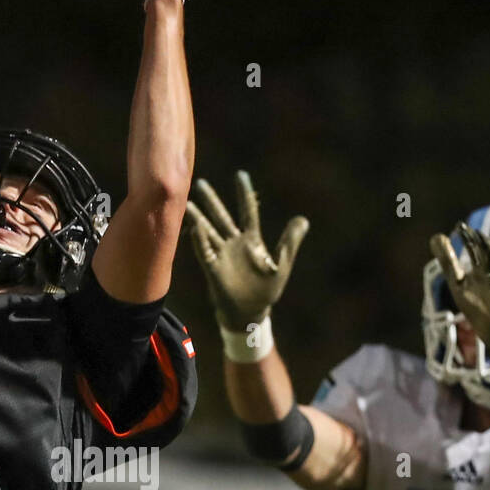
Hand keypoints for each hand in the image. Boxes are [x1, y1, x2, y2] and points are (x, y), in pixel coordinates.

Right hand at [186, 171, 308, 332]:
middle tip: (199, 182)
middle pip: (221, 217)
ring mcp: (222, 255)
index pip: (247, 211)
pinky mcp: (213, 269)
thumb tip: (303, 219)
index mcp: (252, 240)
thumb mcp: (282, 264)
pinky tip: (194, 229)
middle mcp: (234, 244)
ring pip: (207, 231)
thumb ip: (290, 241)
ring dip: (198, 218)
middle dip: (211, 201)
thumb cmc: (266, 291)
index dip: (244, 194)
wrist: (250, 314)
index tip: (240, 175)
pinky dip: (200, 241)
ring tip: (185, 203)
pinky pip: (205, 252)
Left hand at [429, 222, 489, 354]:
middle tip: (471, 231)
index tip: (460, 226)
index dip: (468, 240)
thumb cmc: (478, 307)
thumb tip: (436, 237)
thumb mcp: (458, 283)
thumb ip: (448, 262)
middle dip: (480, 245)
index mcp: (480, 273)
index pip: (476, 252)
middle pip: (487, 257)